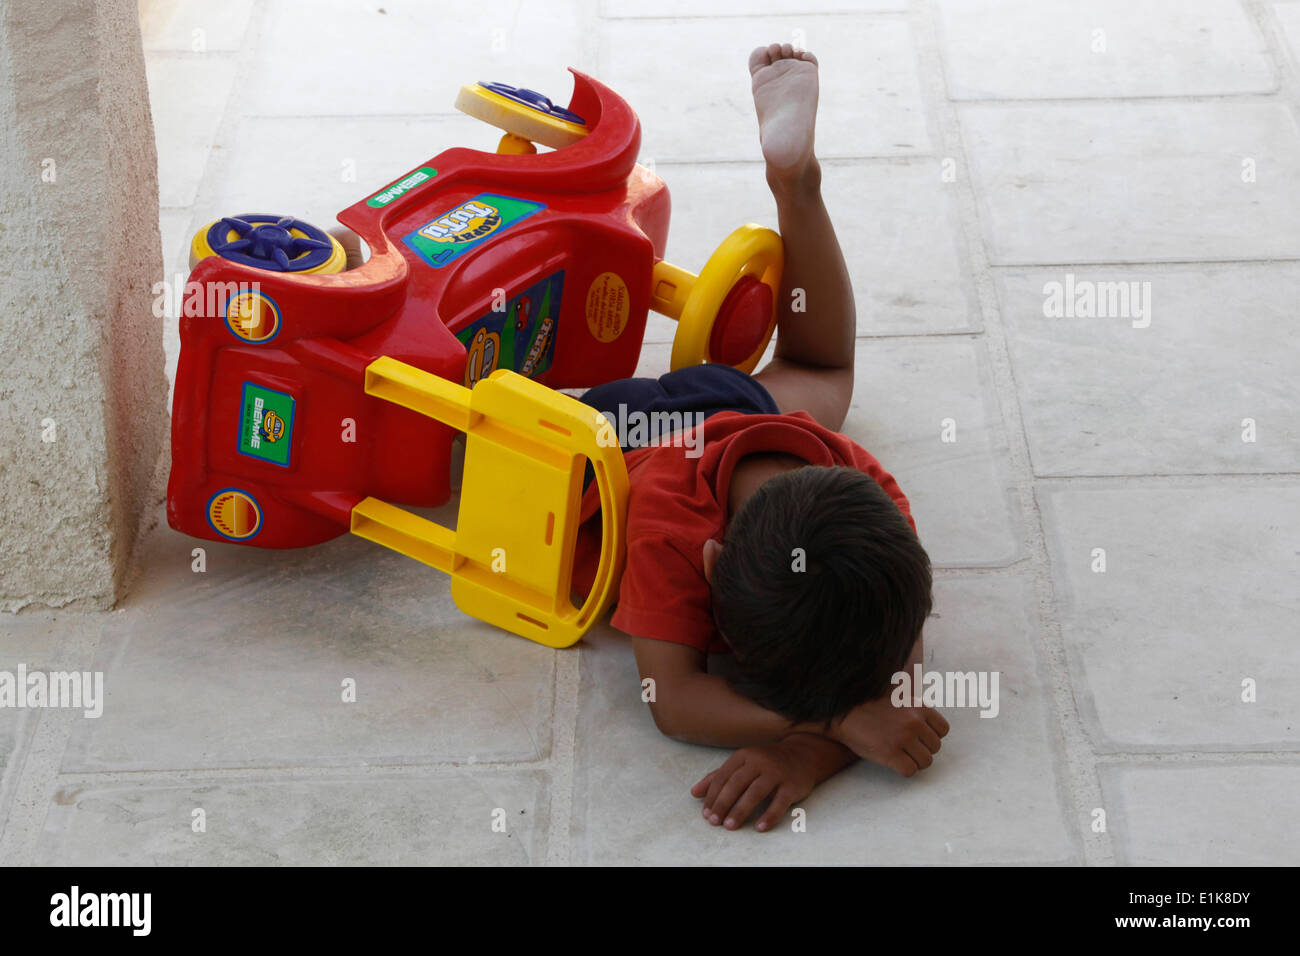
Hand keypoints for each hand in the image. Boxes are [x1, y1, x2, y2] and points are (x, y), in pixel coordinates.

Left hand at [691, 740, 817, 831]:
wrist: (804, 755)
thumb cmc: (766, 763)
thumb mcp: (742, 764)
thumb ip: (718, 776)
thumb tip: (694, 793)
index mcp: (744, 756)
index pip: (723, 776)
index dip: (712, 796)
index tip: (706, 814)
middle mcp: (759, 761)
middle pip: (737, 783)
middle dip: (723, 803)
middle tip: (714, 822)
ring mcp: (776, 773)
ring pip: (756, 792)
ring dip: (741, 810)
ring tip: (730, 826)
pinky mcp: (792, 785)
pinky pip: (780, 802)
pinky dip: (769, 815)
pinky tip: (760, 828)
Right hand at [830, 695, 948, 776]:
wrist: (843, 712)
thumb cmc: (870, 705)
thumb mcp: (897, 694)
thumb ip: (915, 701)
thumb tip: (926, 699)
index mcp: (920, 707)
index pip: (943, 730)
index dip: (930, 736)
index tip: (919, 737)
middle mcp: (914, 722)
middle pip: (935, 748)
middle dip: (922, 750)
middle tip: (907, 748)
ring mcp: (903, 738)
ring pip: (925, 762)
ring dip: (914, 762)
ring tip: (901, 756)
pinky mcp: (890, 754)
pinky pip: (910, 771)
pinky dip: (903, 770)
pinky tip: (893, 762)